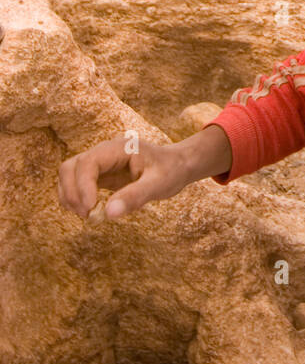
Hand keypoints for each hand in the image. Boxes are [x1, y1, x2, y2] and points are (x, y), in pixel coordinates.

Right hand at [57, 126, 232, 220]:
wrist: (177, 165)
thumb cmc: (171, 171)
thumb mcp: (159, 184)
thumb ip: (135, 197)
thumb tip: (109, 214)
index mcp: (118, 148)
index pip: (88, 162)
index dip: (82, 186)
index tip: (90, 208)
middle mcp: (104, 152)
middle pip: (70, 167)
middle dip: (72, 192)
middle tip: (87, 215)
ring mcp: (99, 163)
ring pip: (68, 175)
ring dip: (70, 196)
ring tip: (87, 216)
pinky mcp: (99, 175)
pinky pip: (77, 184)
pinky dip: (76, 198)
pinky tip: (90, 212)